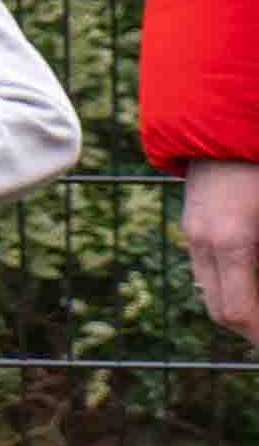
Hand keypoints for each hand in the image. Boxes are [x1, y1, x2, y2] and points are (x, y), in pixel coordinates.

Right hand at [185, 161, 258, 343]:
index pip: (241, 312)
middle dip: (251, 330)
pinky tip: (252, 278)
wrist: (226, 115)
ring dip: (240, 308)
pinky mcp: (194, 220)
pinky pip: (207, 268)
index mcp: (233, 241)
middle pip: (222, 310)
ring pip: (212, 290)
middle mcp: (205, 241)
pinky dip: (231, 284)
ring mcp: (194, 230)